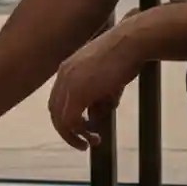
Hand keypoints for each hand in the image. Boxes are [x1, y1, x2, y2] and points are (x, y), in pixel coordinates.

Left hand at [48, 23, 143, 149]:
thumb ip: (96, 96)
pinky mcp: (79, 93)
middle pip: (55, 110)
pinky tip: (94, 139)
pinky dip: (79, 134)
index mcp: (67, 68)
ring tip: (90, 143)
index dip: (65, 115)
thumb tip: (93, 116)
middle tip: (82, 141)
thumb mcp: (106, 77)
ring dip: (73, 135)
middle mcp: (63, 75)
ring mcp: (69, 84)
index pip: (57, 98)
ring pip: (61, 119)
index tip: (81, 126)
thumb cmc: (124, 55)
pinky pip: (71, 121)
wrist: (131, 42)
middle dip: (66, 129)